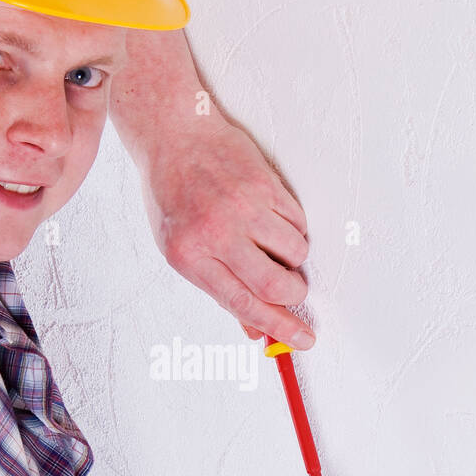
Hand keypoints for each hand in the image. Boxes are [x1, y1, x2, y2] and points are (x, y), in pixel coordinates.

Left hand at [140, 120, 315, 349]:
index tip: (302, 339)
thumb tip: (255, 330)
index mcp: (190, 258)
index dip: (278, 327)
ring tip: (273, 242)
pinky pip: (297, 220)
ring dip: (295, 257)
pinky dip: (293, 226)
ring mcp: (242, 207)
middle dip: (295, 295)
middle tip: (295, 290)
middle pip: (275, 286)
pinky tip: (269, 214)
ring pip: (295, 251)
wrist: (174, 137)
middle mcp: (216, 234)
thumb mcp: (181, 250)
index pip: (243, 305)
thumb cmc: (173, 197)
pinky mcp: (264, 183)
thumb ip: (219, 288)